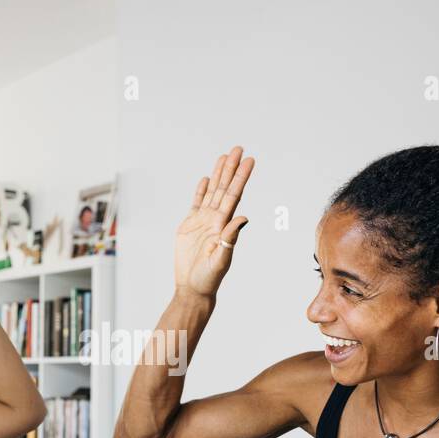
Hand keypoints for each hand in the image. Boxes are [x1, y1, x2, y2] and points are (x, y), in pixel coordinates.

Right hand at [174, 146, 254, 298]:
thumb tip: (243, 217)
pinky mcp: (189, 227)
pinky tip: (205, 179)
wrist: (192, 288)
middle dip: (230, 168)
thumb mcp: (222, 259)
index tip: (249, 161)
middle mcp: (215, 220)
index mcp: (223, 225)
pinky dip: (200, 191)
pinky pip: (196, 204)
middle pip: (223, 188)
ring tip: (224, 157)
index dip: (241, 177)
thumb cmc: (208, 279)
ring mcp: (202, 222)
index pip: (233, 195)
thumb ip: (231, 238)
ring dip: (218, 175)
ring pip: (211, 192)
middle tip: (238, 149)